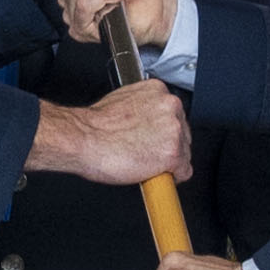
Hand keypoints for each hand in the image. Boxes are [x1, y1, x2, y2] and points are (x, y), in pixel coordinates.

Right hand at [25, 81, 190, 185]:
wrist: (83, 139)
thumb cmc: (95, 125)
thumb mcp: (122, 101)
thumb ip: (143, 108)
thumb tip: (148, 121)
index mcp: (158, 90)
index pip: (175, 115)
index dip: (164, 132)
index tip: (155, 139)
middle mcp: (170, 107)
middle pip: (183, 133)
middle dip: (167, 145)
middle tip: (146, 152)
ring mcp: (174, 131)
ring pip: (185, 153)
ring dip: (168, 162)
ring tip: (144, 161)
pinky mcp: (173, 154)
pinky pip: (184, 172)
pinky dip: (171, 178)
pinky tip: (153, 174)